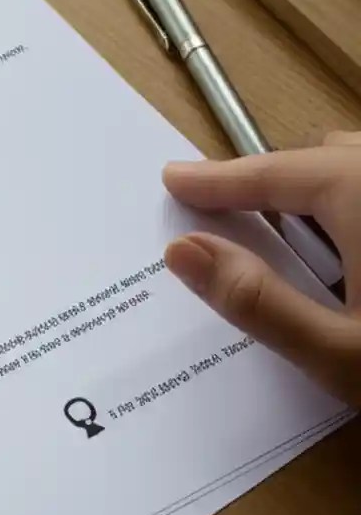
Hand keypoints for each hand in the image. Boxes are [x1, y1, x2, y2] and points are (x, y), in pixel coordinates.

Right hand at [163, 131, 360, 402]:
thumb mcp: (343, 353)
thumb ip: (259, 301)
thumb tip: (181, 251)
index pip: (275, 174)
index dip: (218, 180)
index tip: (173, 179)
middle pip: (324, 162)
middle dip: (274, 185)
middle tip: (230, 218)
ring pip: (358, 173)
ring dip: (323, 198)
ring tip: (293, 243)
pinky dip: (353, 215)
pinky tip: (347, 263)